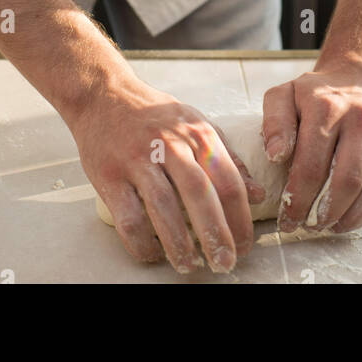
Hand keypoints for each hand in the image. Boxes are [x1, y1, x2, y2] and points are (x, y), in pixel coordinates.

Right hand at [70, 73, 266, 272]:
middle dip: (215, 234)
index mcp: (196, 133)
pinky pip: (129, 217)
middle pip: (199, 194)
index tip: (246, 244)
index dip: (241, 217)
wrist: (103, 96)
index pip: (228, 179)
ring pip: (164, 207)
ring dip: (179, 244)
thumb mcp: (195, 123)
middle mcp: (169, 144)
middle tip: (225, 263)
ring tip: (189, 265)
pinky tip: (152, 252)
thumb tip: (258, 193)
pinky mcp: (110, 175)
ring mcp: (138, 159)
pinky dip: (142, 242)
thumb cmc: (154, 114)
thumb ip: (227, 157)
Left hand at [261, 58, 361, 234]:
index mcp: (327, 107)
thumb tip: (275, 155)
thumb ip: (274, 123)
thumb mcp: (284, 96)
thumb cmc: (316, 94)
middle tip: (311, 226)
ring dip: (354, 217)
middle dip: (327, 213)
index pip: (312, 165)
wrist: (359, 75)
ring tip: (334, 226)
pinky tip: (359, 217)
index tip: (288, 219)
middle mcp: (361, 118)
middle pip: (348, 180)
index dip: (298, 200)